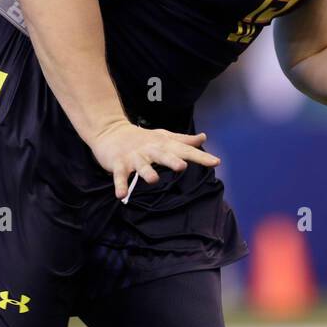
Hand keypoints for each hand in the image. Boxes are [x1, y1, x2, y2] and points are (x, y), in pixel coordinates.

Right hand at [88, 120, 220, 199]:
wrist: (111, 131)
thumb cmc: (142, 138)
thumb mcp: (164, 137)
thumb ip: (184, 140)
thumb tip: (204, 138)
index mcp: (163, 144)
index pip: (184, 150)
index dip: (200, 156)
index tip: (215, 162)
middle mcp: (150, 150)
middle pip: (163, 155)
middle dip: (172, 160)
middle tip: (182, 166)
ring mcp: (134, 157)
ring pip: (141, 165)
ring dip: (146, 172)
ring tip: (153, 180)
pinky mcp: (119, 163)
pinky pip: (120, 175)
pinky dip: (120, 184)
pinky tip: (122, 195)